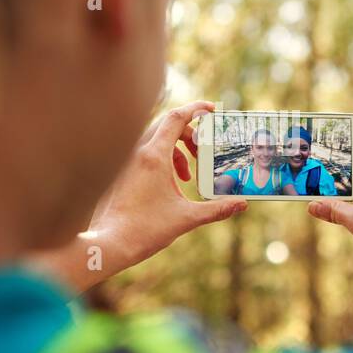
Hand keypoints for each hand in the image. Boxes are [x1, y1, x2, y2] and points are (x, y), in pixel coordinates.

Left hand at [28, 100, 245, 293]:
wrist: (110, 243)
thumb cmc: (145, 230)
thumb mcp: (186, 218)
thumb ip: (217, 209)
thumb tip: (242, 205)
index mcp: (154, 156)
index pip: (176, 118)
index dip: (196, 109)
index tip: (212, 110)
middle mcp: (138, 152)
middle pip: (167, 125)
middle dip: (189, 134)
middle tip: (202, 151)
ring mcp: (126, 161)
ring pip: (155, 139)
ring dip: (176, 150)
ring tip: (187, 175)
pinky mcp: (121, 171)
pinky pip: (144, 152)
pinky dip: (162, 159)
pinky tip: (170, 184)